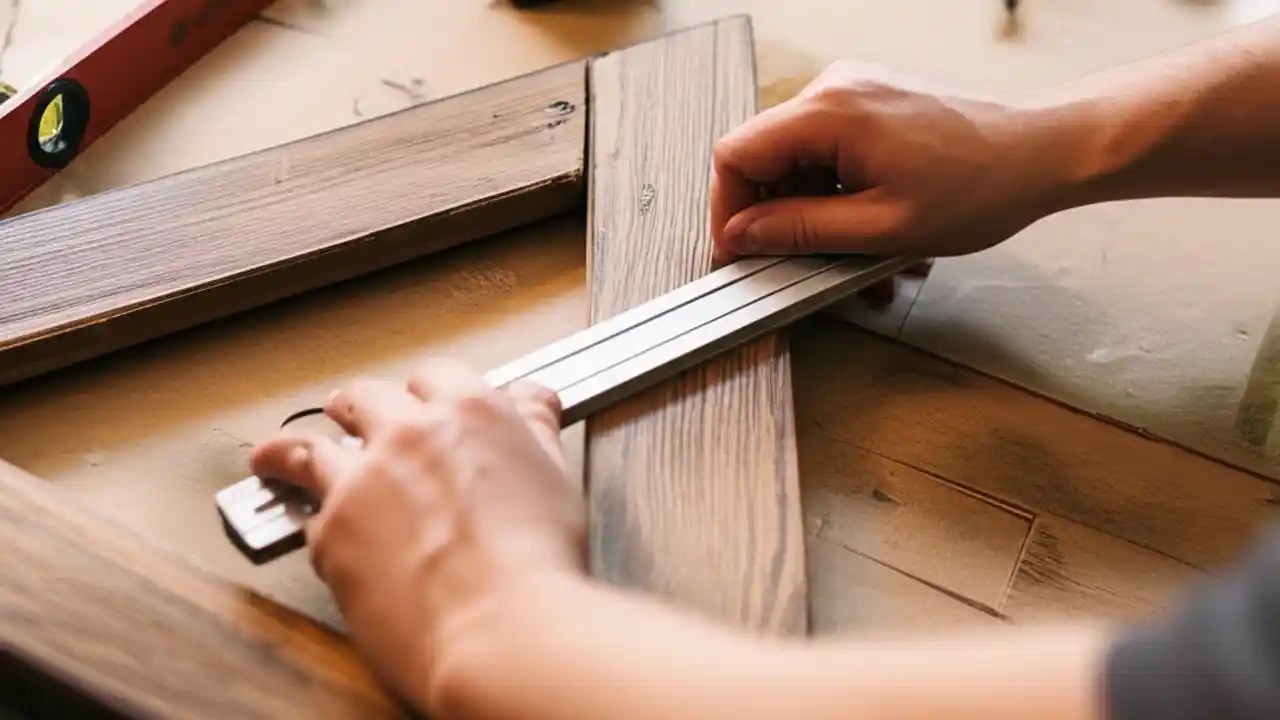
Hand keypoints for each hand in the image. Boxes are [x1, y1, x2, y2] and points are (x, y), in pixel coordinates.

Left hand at [250, 359, 584, 710]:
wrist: (501, 627)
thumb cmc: (536, 561)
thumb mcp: (553, 476)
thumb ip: (534, 429)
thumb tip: (534, 400)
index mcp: (468, 411)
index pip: (434, 376)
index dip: (423, 390)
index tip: (419, 402)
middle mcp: (408, 433)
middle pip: (364, 399)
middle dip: (356, 407)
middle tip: (349, 417)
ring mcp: (362, 480)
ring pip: (309, 449)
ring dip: (292, 450)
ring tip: (277, 456)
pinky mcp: (330, 533)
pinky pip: (310, 517)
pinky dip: (307, 519)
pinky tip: (298, 524)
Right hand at [710, 60, 1071, 263]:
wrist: (1045, 151)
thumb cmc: (982, 185)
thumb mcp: (881, 227)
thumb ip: (800, 230)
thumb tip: (741, 235)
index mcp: (829, 111)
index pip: (736, 155)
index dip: (728, 210)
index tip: (738, 252)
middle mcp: (835, 88)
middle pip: (765, 158)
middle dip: (778, 218)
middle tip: (798, 266)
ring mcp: (855, 91)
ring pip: (800, 162)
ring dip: (815, 214)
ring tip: (853, 259)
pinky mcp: (873, 103)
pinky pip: (831, 153)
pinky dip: (839, 195)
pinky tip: (868, 230)